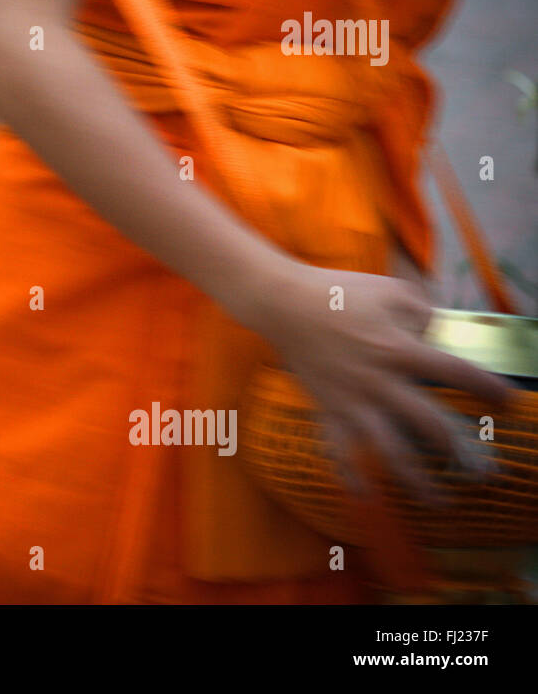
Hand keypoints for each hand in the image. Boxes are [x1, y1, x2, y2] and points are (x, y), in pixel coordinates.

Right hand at [248, 263, 511, 502]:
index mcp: (399, 349)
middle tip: (479, 470)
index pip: (455, 372)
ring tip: (437, 502)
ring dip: (415, 480)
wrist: (282, 302)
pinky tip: (363, 494)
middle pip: (429, 425)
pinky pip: (337, 449)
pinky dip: (348, 474)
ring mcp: (351, 400)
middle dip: (459, 450)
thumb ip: (423, 313)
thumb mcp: (391, 290)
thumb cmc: (338, 291)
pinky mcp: (326, 407)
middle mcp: (379, 382)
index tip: (508, 400)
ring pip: (388, 450)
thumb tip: (433, 338)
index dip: (486, 387)